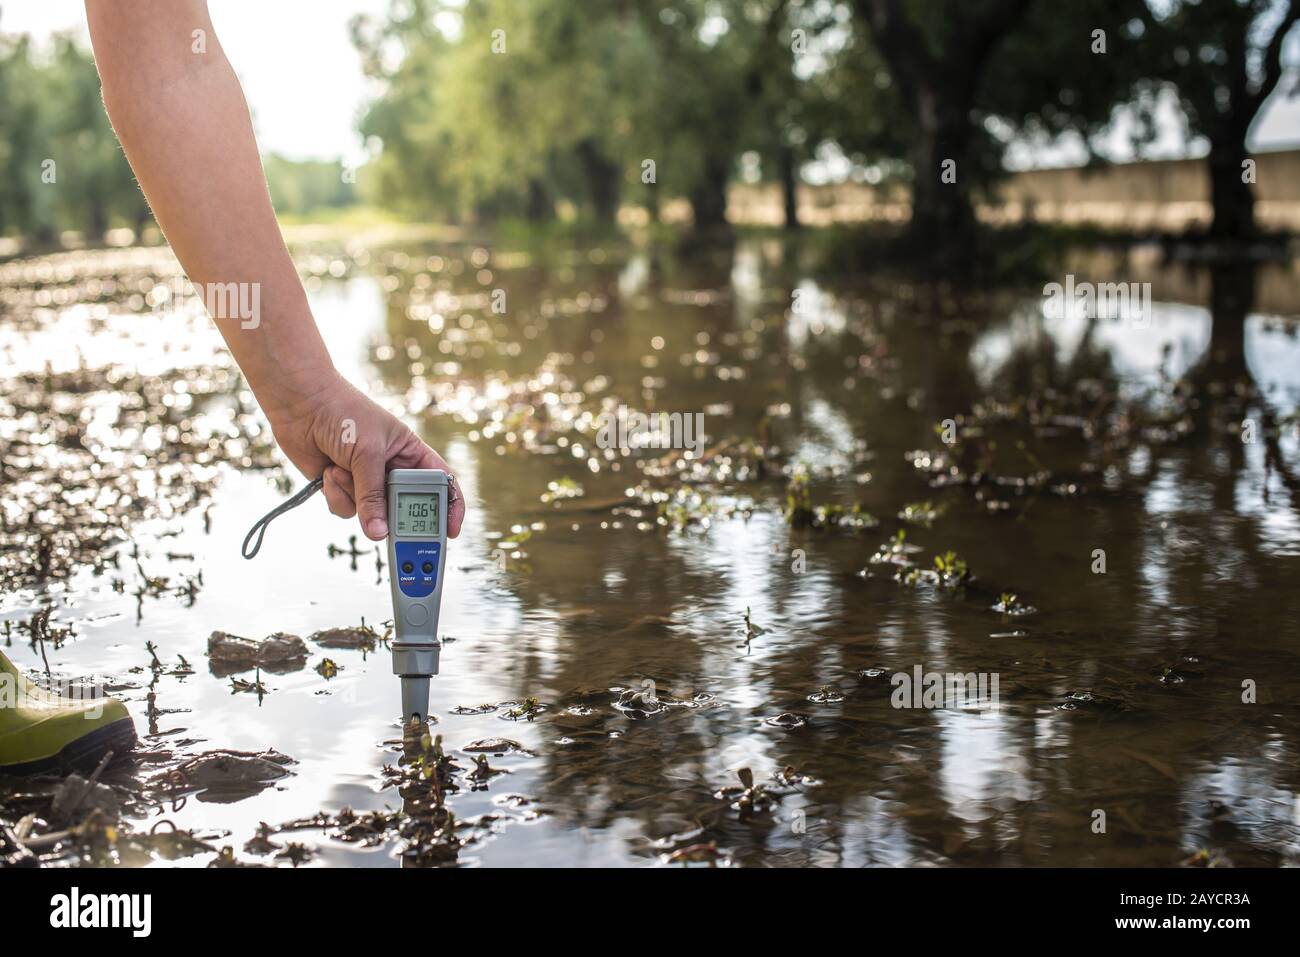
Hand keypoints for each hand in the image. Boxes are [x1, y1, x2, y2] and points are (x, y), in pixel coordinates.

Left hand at [266, 372, 464, 541]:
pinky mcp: (342, 488)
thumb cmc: (343, 413)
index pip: (440, 483)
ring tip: (340, 469)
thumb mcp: (367, 453)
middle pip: (406, 508)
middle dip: (394, 518)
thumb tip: (379, 533)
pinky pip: (346, 510)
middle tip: (388, 530)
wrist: (301, 403)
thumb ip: (374, 495)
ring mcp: (366, 481)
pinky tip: (328, 472)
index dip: (450, 506)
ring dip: (353, 496)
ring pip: (371, 513)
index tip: (451, 530)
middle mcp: (391, 470)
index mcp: (410, 453)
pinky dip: (335, 494)